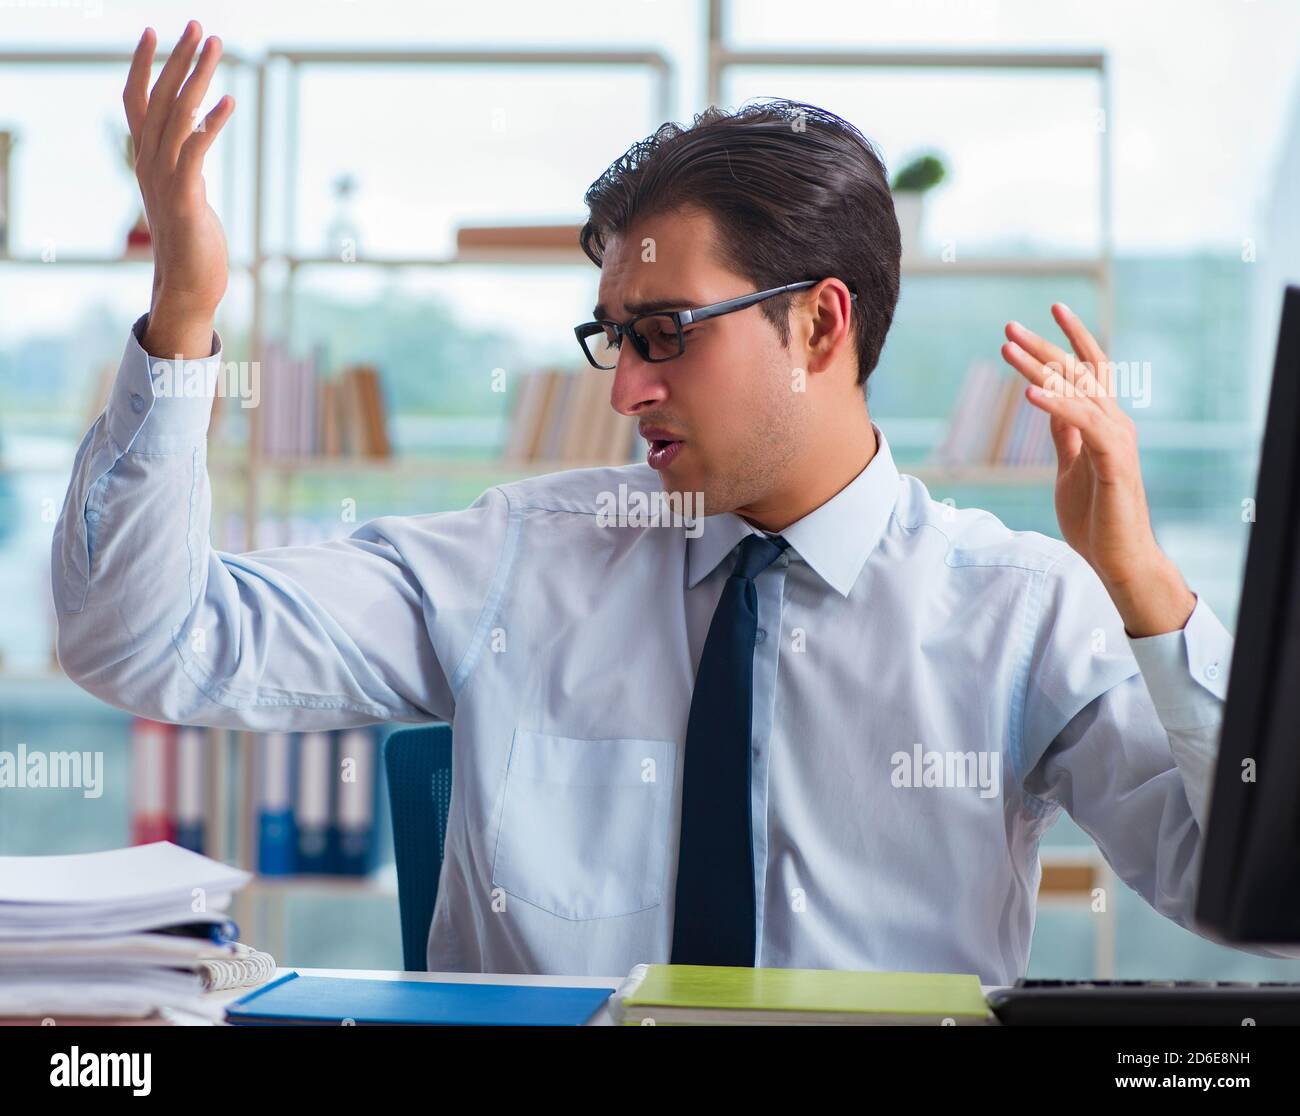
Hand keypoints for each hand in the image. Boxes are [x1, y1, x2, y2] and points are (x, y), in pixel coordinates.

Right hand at [124, 21, 233, 357]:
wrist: (189, 284)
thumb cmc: (193, 239)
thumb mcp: (186, 188)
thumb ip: (186, 156)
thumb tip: (196, 128)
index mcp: (146, 158)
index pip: (136, 99)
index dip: (144, 64)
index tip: (155, 30)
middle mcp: (149, 163)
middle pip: (159, 97)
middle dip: (178, 57)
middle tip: (198, 25)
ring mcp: (164, 179)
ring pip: (176, 115)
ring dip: (197, 78)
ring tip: (215, 47)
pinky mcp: (186, 197)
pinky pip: (196, 151)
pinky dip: (212, 124)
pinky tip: (230, 102)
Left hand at [1000, 304, 1195, 637]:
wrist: (1118, 558)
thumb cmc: (1096, 515)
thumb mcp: (1070, 465)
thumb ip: (1064, 434)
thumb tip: (1047, 402)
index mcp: (1104, 422)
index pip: (1087, 370)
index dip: (1068, 341)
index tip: (1047, 314)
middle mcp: (1115, 423)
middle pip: (1078, 372)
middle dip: (1042, 346)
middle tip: (1008, 326)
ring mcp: (1117, 439)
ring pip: (1077, 391)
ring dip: (1039, 369)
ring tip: (1007, 349)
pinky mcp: (1113, 460)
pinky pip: (1083, 424)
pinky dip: (1056, 406)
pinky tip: (1029, 394)